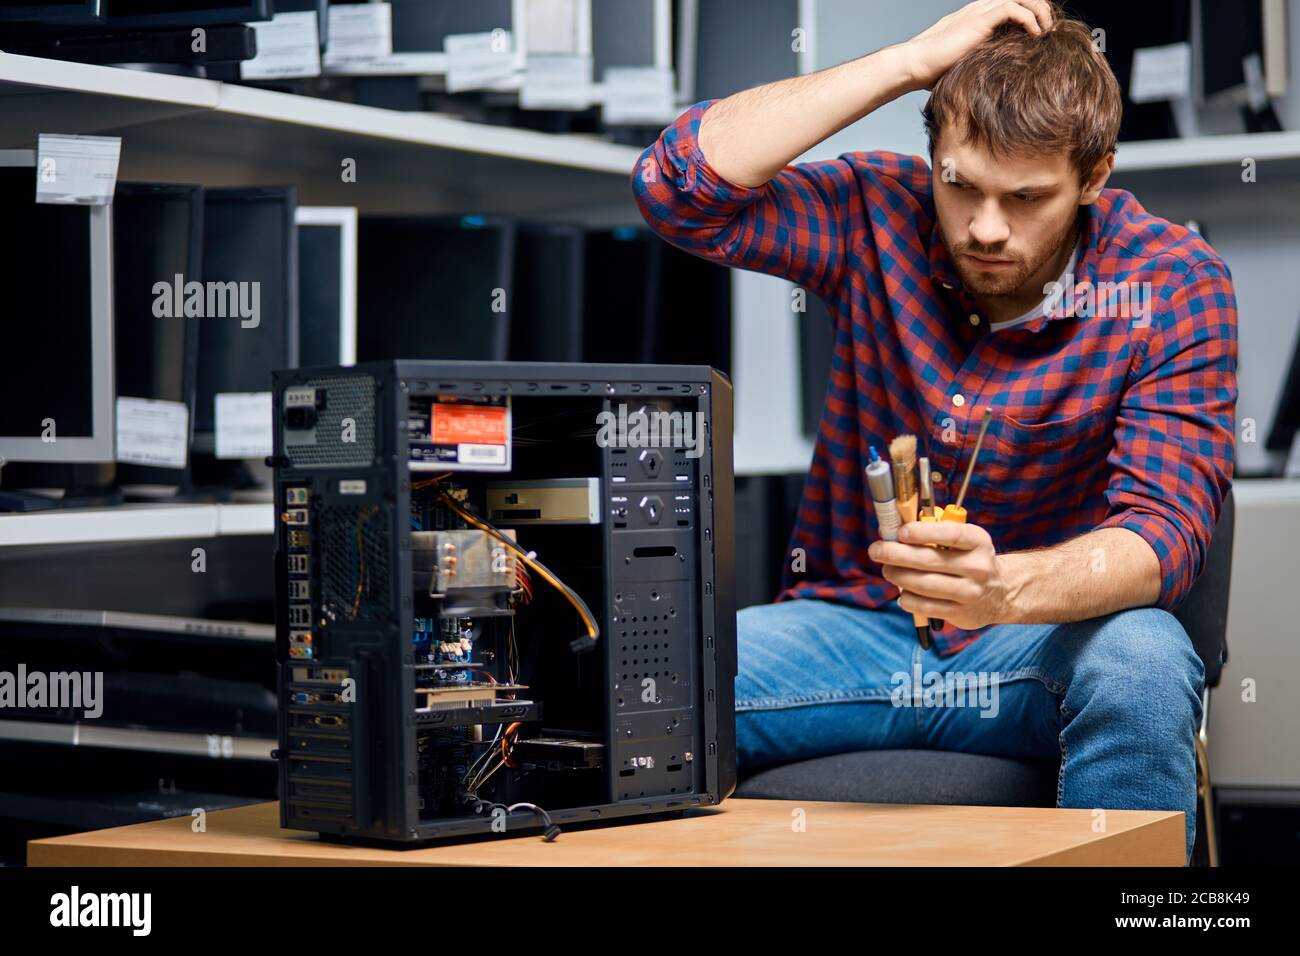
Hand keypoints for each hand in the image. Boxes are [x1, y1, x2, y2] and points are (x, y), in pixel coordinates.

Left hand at [867, 520, 1013, 629]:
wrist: (999, 593)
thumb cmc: (968, 560)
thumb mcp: (962, 541)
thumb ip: (931, 533)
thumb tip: (890, 530)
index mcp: (978, 541)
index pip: (949, 534)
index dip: (922, 532)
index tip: (900, 532)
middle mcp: (978, 567)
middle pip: (929, 560)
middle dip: (895, 554)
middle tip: (876, 550)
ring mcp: (970, 592)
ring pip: (923, 584)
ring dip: (898, 576)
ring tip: (887, 570)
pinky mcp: (961, 613)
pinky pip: (926, 606)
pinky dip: (907, 599)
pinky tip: (902, 593)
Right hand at [901, 0, 1054, 89]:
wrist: (914, 65)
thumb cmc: (931, 72)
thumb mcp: (963, 65)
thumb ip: (979, 65)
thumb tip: (991, 87)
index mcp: (977, 17)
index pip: (1013, 6)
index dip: (1031, 16)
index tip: (1042, 37)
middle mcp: (980, 9)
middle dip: (1041, 11)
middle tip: (1050, 33)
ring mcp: (980, 12)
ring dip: (1040, 13)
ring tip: (1047, 33)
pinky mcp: (979, 19)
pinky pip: (1013, 9)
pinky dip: (1029, 19)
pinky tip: (1034, 35)